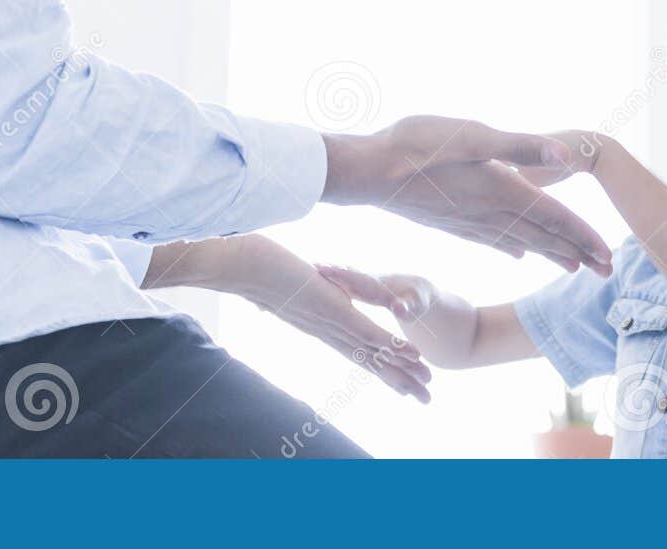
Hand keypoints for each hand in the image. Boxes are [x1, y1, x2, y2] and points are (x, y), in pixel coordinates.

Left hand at [240, 242, 433, 401]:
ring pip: (373, 350)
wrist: (239, 266)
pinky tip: (411, 354)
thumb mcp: (281, 284)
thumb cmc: (254, 270)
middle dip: (398, 379)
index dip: (379, 369)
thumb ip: (287, 296)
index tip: (401, 384)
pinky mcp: (331, 309)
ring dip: (402, 367)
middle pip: (368, 361)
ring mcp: (329, 321)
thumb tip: (268, 303)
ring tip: (427, 380)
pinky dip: (391, 344)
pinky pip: (367, 330)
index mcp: (316, 326)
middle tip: (425, 399)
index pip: (354, 352)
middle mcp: (325, 330)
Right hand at [316, 266, 440, 320]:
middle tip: (305, 264)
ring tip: (301, 269)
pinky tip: (307, 279)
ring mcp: (359, 284)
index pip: (358, 278)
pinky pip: (338, 283)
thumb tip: (398, 308)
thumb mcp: (415, 305)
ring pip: (338, 277)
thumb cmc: (417, 299)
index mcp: (378, 286)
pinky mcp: (354, 290)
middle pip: (344, 274)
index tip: (322, 268)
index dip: (341, 274)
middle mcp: (366, 282)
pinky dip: (324, 279)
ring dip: (322, 274)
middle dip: (327, 270)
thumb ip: (406, 307)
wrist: (415, 290)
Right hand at [322, 115, 611, 275]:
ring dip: (549, 253)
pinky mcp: (449, 220)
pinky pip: (491, 240)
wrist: (366, 173)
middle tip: (606, 270)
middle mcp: (489, 212)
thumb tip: (567, 153)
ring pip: (520, 241)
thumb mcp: (473, 136)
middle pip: (543, 236)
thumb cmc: (416, 146)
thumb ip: (521, 146)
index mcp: (502, 190)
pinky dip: (512, 247)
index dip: (584, 236)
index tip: (608, 255)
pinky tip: (518, 254)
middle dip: (577, 251)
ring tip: (572, 267)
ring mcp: (468, 220)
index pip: (554, 217)